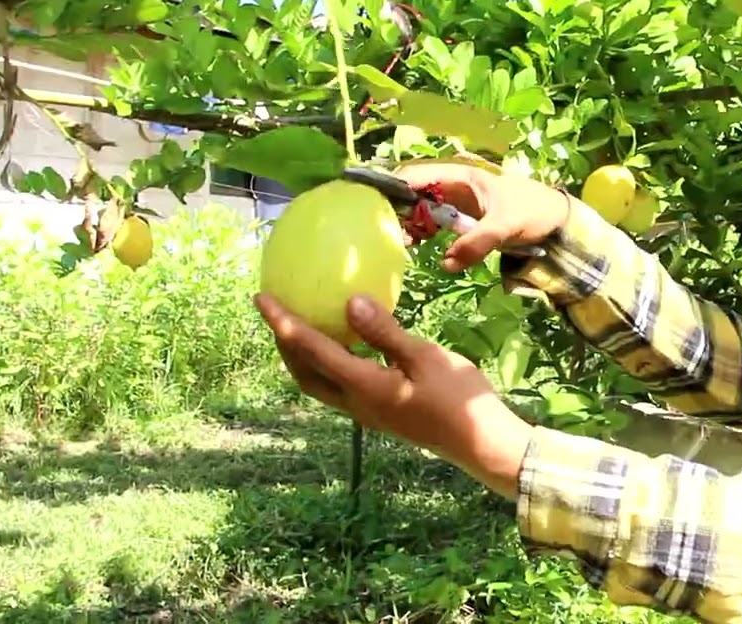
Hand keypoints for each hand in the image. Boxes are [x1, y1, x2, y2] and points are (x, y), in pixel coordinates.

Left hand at [253, 291, 532, 499]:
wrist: (479, 442)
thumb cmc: (458, 397)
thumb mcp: (425, 357)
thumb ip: (385, 332)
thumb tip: (349, 302)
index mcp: (364, 386)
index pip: (312, 350)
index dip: (283, 323)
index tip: (261, 298)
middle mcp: (356, 402)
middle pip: (304, 374)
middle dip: (284, 344)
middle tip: (275, 312)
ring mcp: (368, 412)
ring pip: (320, 383)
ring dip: (303, 357)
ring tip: (300, 327)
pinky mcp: (381, 412)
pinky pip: (340, 385)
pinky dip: (328, 363)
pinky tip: (345, 345)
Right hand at [393, 162, 569, 272]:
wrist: (557, 219)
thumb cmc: (533, 211)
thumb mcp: (506, 225)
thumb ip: (478, 242)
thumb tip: (446, 263)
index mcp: (460, 177)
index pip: (416, 175)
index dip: (391, 186)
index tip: (370, 205)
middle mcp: (452, 186)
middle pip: (412, 192)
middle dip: (395, 209)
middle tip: (383, 232)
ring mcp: (456, 202)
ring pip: (420, 208)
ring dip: (407, 223)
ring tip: (398, 242)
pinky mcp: (461, 219)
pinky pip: (433, 223)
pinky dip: (422, 232)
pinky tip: (415, 246)